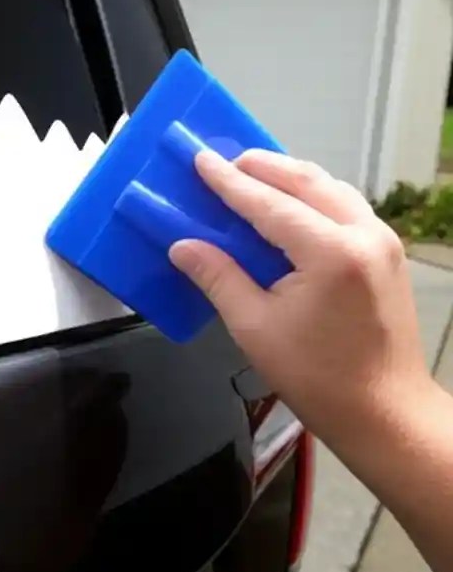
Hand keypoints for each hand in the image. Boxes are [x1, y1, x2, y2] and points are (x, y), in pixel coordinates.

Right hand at [169, 149, 439, 451]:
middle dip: (263, 166)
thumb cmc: (316, 377)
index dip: (229, 182)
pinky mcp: (387, 256)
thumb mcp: (254, 327)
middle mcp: (364, 236)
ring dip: (291, 177)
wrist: (384, 411)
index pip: (269, 203)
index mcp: (330, 253)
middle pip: (307, 181)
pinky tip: (291, 207)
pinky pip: (347, 208)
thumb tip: (183, 246)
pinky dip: (314, 197)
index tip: (201, 159)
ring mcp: (382, 243)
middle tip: (225, 160)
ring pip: (332, 189)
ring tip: (254, 175)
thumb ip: (219, 277)